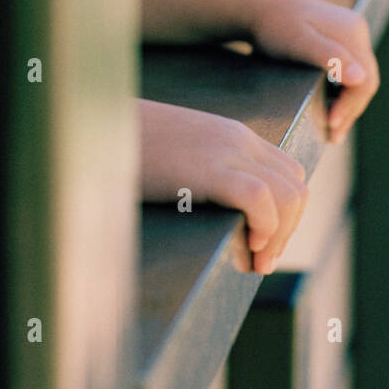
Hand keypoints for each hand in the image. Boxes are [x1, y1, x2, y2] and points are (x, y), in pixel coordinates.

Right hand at [138, 98, 308, 274]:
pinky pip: (262, 199)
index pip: (286, 173)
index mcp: (232, 136)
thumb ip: (199, 172)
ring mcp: (226, 152)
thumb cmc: (122, 148)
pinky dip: (266, 229)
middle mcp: (238, 140)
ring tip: (255, 263)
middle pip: (295, 187)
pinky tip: (247, 246)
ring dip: (280, 237)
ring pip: (290, 195)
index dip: (284, 215)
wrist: (92, 125)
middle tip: (260, 263)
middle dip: (287, 231)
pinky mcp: (210, 169)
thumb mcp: (175, 155)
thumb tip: (205, 210)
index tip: (260, 246)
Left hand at [246, 0, 380, 145]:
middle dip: (349, 111)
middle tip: (332, 137)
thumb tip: (360, 78)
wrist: (256, 7)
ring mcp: (348, 35)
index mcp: (353, 32)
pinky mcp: (337, 41)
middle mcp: (356, 31)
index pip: (365, 80)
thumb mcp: (299, 43)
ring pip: (357, 79)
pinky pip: (347, 72)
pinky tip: (328, 109)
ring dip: (346, 105)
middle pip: (364, 81)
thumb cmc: (274, 26)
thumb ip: (331, 58)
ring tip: (330, 130)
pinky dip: (340, 93)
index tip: (330, 126)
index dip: (350, 107)